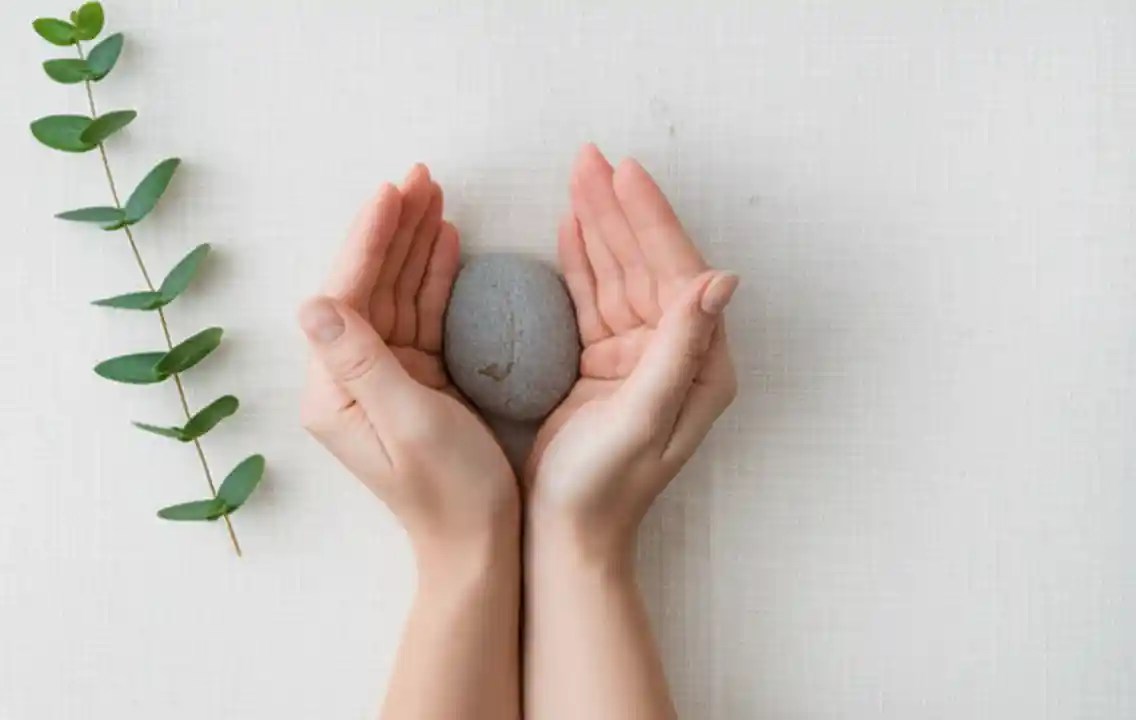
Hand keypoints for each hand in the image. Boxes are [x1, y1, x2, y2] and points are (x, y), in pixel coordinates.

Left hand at [299, 165, 517, 563]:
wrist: (479, 543)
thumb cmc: (449, 492)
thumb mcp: (406, 423)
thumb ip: (361, 361)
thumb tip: (311, 301)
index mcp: (331, 391)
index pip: (346, 297)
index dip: (368, 241)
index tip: (392, 193)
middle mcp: (346, 378)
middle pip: (367, 286)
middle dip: (391, 229)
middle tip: (419, 176)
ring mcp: (380, 376)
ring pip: (395, 292)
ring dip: (413, 242)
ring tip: (434, 193)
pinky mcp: (413, 379)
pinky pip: (420, 315)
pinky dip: (433, 276)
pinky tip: (445, 241)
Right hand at [526, 144, 739, 557]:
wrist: (568, 533)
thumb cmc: (604, 487)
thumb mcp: (643, 417)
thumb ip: (679, 349)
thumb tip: (721, 279)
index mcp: (698, 363)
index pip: (676, 273)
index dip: (651, 220)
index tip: (625, 174)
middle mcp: (674, 352)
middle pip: (646, 264)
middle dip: (619, 210)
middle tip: (590, 157)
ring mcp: (638, 356)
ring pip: (617, 273)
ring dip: (597, 225)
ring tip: (576, 176)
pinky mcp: (604, 363)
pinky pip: (593, 298)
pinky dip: (581, 260)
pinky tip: (570, 227)